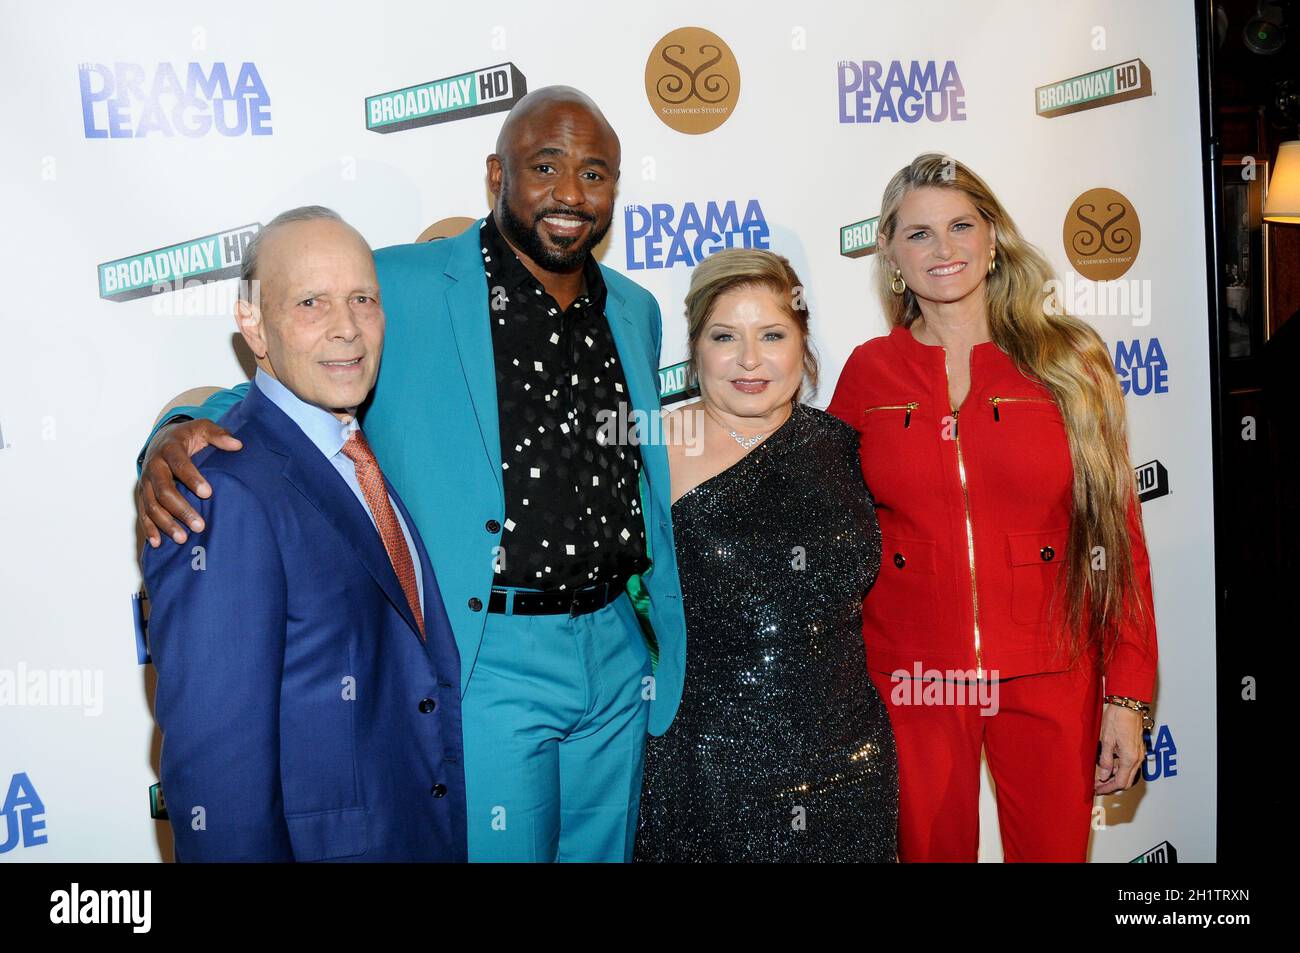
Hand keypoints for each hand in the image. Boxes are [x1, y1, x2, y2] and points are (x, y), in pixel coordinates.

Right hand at [137, 419, 242, 546]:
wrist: (162, 438)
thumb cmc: (187, 436)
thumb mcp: (203, 428)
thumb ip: (219, 435)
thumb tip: (237, 444)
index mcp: (169, 449)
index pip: (179, 465)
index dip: (192, 479)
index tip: (208, 493)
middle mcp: (154, 466)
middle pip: (164, 491)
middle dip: (181, 509)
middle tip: (200, 525)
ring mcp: (146, 482)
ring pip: (152, 505)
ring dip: (166, 523)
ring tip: (183, 538)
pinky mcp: (143, 494)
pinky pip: (143, 512)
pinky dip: (149, 528)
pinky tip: (157, 543)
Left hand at [1094, 703, 1144, 793]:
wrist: (1128, 705)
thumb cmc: (1117, 719)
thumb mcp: (1106, 740)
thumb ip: (1105, 760)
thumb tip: (1103, 775)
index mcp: (1129, 758)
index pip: (1120, 782)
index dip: (1108, 788)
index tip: (1097, 789)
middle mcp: (1137, 759)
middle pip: (1127, 782)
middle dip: (1112, 786)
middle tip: (1098, 786)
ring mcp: (1139, 754)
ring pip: (1129, 774)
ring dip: (1116, 778)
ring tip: (1101, 777)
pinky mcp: (1138, 749)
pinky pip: (1130, 765)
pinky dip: (1120, 770)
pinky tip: (1109, 766)